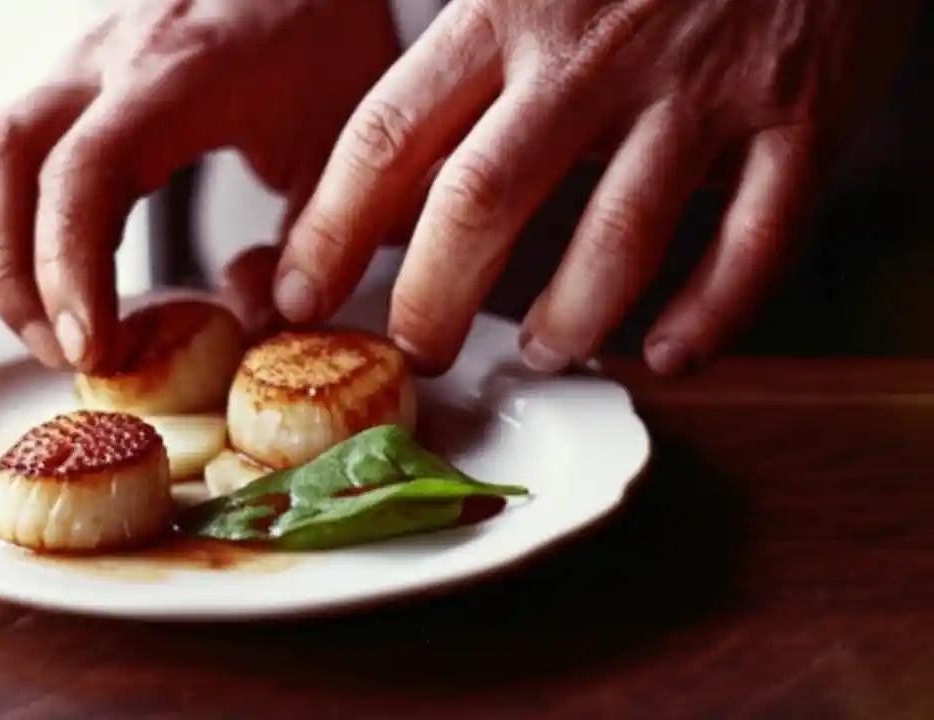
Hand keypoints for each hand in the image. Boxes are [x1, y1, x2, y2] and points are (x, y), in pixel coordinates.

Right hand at [0, 0, 397, 369]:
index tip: (93, 346)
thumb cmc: (328, 48)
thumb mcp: (347, 151)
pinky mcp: (59, 85)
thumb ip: (313, 243)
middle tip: (69, 354)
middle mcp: (107, 61)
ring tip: (31, 327)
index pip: (84, 173)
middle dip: (19, 280)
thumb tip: (253, 322)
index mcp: (181, 75)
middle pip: (3, 164)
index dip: (70, 269)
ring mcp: (73, 68)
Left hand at [274, 0, 918, 374]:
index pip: (389, 136)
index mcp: (510, 5)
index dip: (333, 230)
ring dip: (570, 320)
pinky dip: (711, 315)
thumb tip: (386, 140)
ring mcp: (701, 87)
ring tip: (545, 353)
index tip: (301, 294)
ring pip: (616, 239)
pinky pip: (755, 239)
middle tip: (417, 351)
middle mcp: (593, 53)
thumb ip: (462, 40)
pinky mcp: (802, 115)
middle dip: (433, 300)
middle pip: (481, 201)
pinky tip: (669, 354)